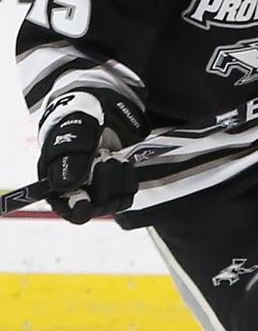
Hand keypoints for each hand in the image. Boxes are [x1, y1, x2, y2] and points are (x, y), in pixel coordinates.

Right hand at [37, 88, 144, 223]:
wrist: (93, 119)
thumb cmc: (73, 129)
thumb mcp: (69, 139)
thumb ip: (68, 161)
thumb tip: (66, 186)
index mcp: (56, 187)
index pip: (73, 211)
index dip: (81, 206)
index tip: (86, 195)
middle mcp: (77, 195)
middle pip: (98, 206)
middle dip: (103, 180)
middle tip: (101, 158)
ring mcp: (98, 194)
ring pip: (115, 202)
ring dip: (117, 177)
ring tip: (109, 156)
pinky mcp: (116, 190)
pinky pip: (128, 194)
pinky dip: (128, 177)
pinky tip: (121, 163)